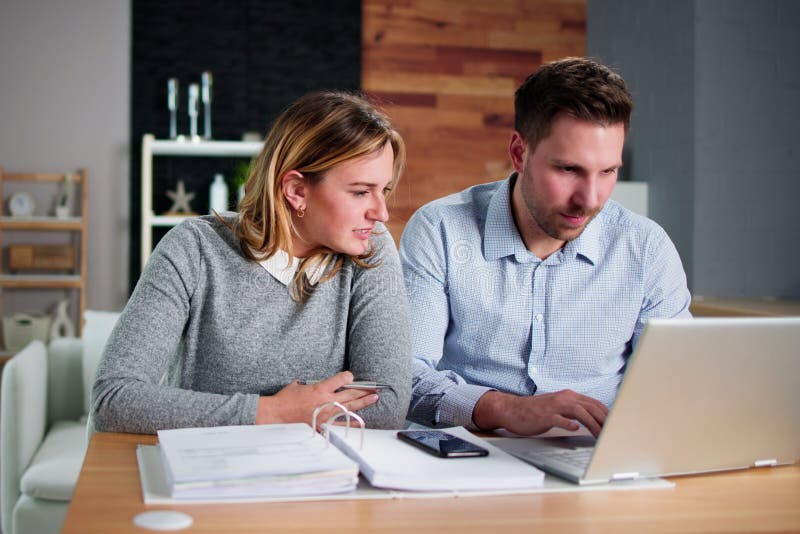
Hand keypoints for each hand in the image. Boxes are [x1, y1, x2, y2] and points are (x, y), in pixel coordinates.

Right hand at [255, 371, 378, 427]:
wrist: (276, 415)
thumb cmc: (285, 400)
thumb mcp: (297, 386)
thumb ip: (307, 384)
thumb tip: (308, 384)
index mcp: (320, 388)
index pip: (341, 379)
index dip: (348, 376)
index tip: (350, 376)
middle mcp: (326, 401)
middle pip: (350, 394)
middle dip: (363, 390)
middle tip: (373, 388)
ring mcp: (327, 414)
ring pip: (350, 407)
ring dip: (363, 403)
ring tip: (373, 398)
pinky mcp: (324, 425)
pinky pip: (341, 424)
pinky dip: (352, 423)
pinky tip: (361, 421)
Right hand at [472, 389, 607, 436]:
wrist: (512, 409)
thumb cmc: (536, 412)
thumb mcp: (558, 408)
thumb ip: (574, 411)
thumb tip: (594, 421)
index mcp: (569, 396)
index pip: (594, 404)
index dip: (607, 414)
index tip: (617, 425)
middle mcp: (564, 398)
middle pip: (591, 407)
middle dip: (605, 421)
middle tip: (614, 433)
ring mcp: (554, 406)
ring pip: (579, 412)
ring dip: (593, 424)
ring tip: (602, 436)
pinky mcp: (544, 415)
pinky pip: (559, 419)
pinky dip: (569, 424)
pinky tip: (575, 429)